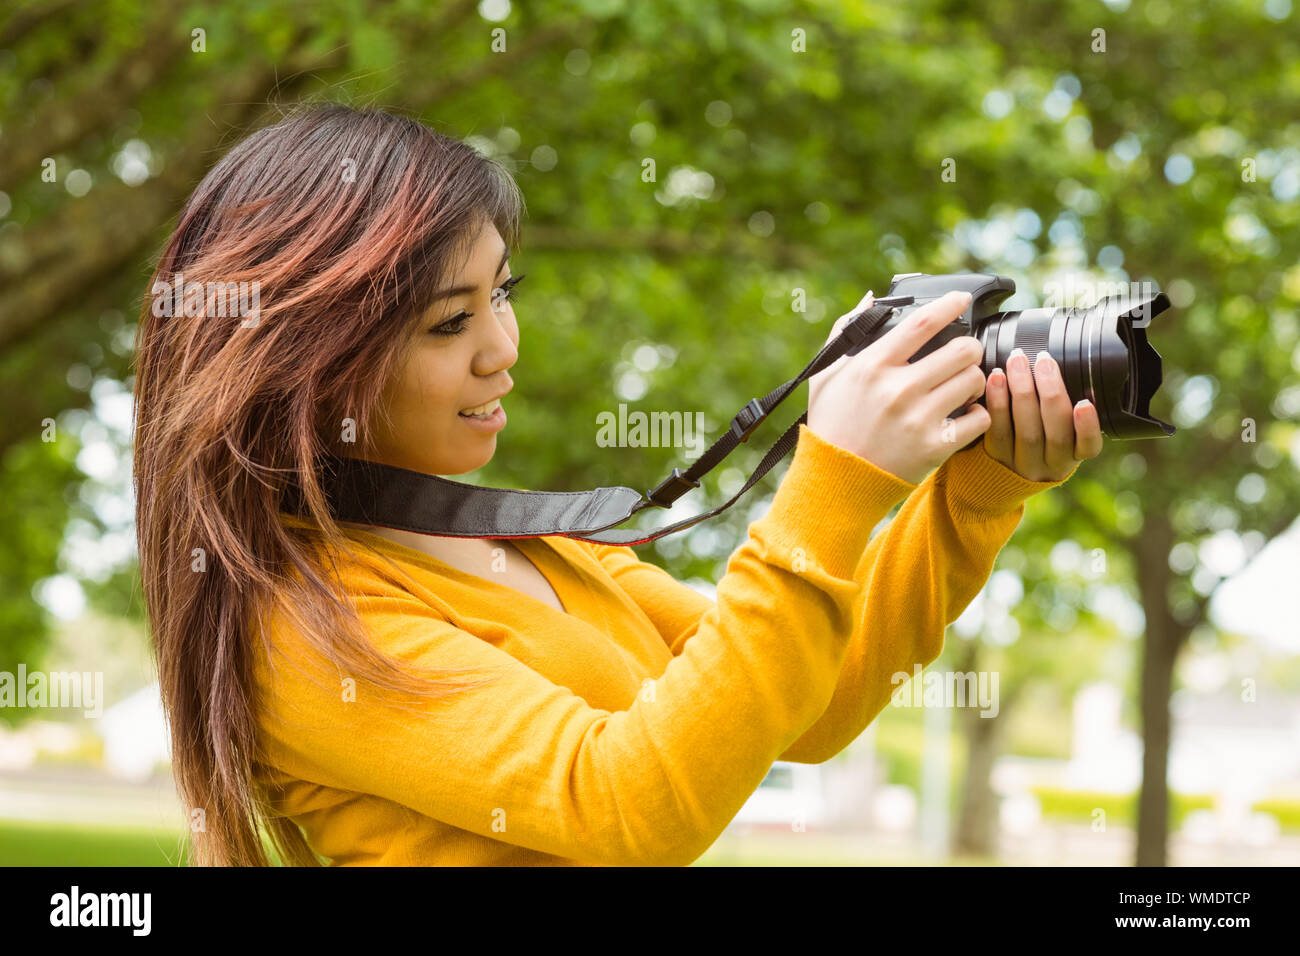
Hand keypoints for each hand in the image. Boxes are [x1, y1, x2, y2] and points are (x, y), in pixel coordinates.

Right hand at [809, 289, 990, 484]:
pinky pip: (979, 418)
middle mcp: (898, 389)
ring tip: (961, 386)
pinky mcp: (935, 446)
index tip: (962, 300)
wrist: (835, 480)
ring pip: (975, 380)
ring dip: (973, 379)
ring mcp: (919, 419)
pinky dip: (977, 414)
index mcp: (872, 366)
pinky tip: (963, 414)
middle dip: (968, 348)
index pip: (922, 323)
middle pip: (962, 350)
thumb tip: (871, 299)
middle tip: (963, 354)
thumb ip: (846, 331)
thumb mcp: (826, 375)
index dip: (950, 305)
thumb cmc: (831, 424)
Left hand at [974, 347, 1102, 481]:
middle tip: (1044, 359)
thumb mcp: (1059, 432)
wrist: (998, 474)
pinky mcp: (996, 459)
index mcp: (1073, 456)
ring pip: (1027, 431)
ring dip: (1022, 391)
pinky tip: (996, 379)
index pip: (1088, 447)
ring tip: (1017, 362)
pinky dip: (997, 403)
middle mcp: (1050, 465)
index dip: (1088, 427)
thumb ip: (1063, 409)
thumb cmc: (1037, 439)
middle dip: (1051, 392)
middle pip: (1055, 434)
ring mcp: (1022, 464)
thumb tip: (1058, 364)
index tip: (1084, 404)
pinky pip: (997, 431)